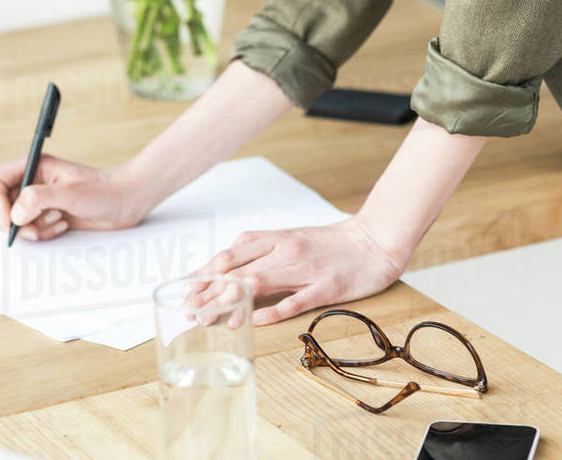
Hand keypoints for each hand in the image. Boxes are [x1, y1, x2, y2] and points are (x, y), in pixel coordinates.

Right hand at [0, 153, 147, 240]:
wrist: (125, 202)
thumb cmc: (103, 190)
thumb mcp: (71, 193)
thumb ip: (39, 199)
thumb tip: (15, 214)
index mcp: (33, 166)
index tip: (9, 220)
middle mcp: (31, 181)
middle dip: (13, 220)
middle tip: (34, 224)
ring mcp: (37, 199)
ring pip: (13, 222)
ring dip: (32, 229)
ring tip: (58, 220)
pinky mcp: (45, 215)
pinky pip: (29, 232)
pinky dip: (43, 234)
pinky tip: (62, 226)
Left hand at [183, 216, 407, 326]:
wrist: (374, 240)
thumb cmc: (332, 243)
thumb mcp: (294, 239)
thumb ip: (265, 250)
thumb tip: (232, 266)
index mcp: (277, 238)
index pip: (233, 253)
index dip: (207, 271)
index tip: (186, 287)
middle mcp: (286, 251)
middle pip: (239, 270)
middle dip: (209, 291)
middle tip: (188, 310)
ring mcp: (305, 269)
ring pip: (260, 284)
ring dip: (230, 302)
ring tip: (209, 319)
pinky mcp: (326, 288)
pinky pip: (296, 300)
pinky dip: (273, 311)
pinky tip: (254, 322)